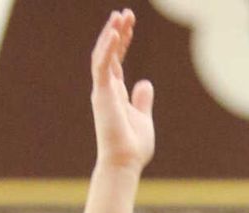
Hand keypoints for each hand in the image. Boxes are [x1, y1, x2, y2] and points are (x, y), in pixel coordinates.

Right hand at [91, 9, 154, 172]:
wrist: (125, 162)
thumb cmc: (133, 145)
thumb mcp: (143, 118)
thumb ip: (142, 100)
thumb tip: (145, 83)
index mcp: (116, 92)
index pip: (117, 60)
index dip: (123, 41)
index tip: (129, 24)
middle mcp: (106, 88)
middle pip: (110, 52)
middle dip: (117, 32)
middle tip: (124, 13)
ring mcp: (103, 90)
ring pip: (103, 55)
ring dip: (111, 34)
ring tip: (119, 16)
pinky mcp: (102, 95)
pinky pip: (102, 66)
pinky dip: (107, 49)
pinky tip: (116, 33)